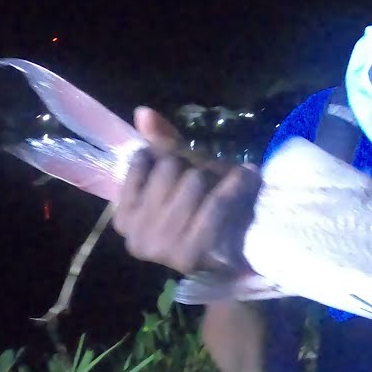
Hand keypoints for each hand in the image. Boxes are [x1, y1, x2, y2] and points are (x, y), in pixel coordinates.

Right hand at [111, 106, 261, 275]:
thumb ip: (162, 145)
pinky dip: (236, 184)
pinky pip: (215, 204)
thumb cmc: (206, 212)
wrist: (236, 260)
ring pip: (193, 181)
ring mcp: (160, 247)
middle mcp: (134, 235)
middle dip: (195, 166)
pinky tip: (248, 176)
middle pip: (168, 169)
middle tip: (213, 178)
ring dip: (219, 175)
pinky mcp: (191, 254)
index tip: (188, 166)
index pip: (143, 160)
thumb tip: (142, 111)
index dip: (171, 156)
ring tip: (233, 180)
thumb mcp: (182, 176)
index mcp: (123, 216)